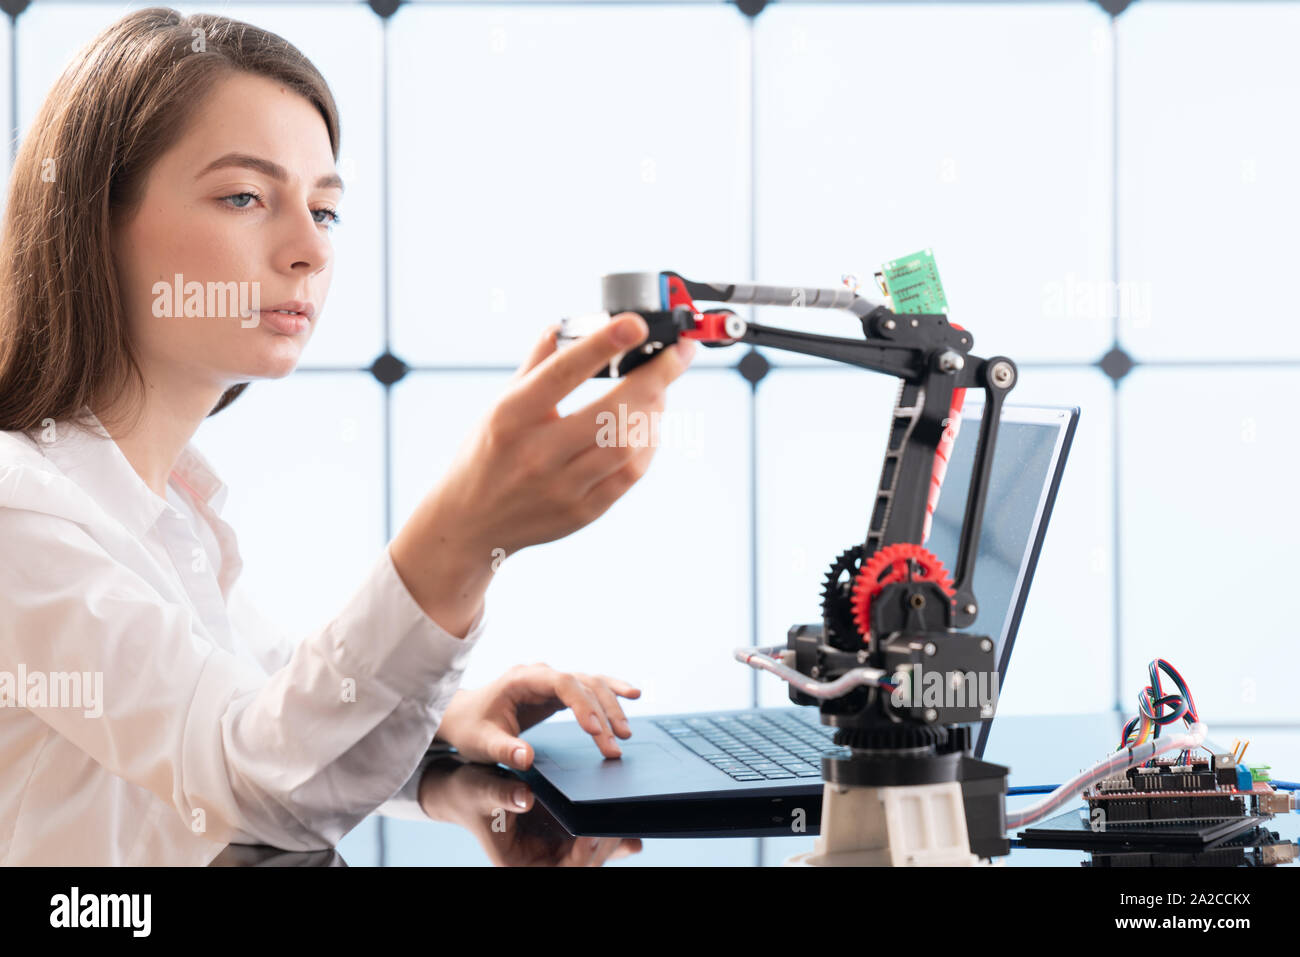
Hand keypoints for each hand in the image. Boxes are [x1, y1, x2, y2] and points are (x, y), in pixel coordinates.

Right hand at [388, 314, 695, 635]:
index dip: (602, 345)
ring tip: (660, 391)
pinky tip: (648, 426)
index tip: (637, 324)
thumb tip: (567, 324)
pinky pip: (630, 475)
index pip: (562, 373)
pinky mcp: (581, 512)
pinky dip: (648, 444)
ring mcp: (561, 487)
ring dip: (654, 411)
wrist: (469, 524)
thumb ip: (537, 364)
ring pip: (627, 445)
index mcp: (511, 417)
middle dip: (656, 378)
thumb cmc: (487, 454)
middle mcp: (536, 453)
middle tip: (677, 355)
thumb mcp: (499, 404)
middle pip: (611, 413)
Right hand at [418, 760, 641, 866]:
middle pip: (581, 865)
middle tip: (624, 822)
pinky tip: (628, 819)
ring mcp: (552, 851)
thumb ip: (503, 794)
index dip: (581, 856)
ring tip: (631, 817)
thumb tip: (525, 796)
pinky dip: (607, 830)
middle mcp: (539, 862)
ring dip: (611, 840)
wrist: (467, 789)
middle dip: (603, 847)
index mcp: (518, 864)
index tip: (596, 832)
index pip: (559, 871)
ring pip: (590, 854)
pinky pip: (589, 838)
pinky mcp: (560, 836)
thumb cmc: (469, 793)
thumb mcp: (481, 790)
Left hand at [433, 664, 641, 768]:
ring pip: (591, 684)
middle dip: (603, 713)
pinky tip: (632, 695)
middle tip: (616, 744)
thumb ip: (504, 749)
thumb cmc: (471, 728)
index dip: (582, 704)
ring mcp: (551, 681)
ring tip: (626, 733)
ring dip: (611, 706)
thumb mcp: (482, 743)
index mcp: (522, 679)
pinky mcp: (558, 692)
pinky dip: (610, 692)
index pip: (561, 683)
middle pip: (582, 684)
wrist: (463, 717)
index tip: (595, 730)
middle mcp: (541, 674)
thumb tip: (526, 758)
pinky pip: (589, 688)